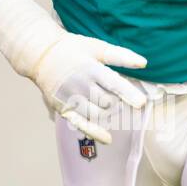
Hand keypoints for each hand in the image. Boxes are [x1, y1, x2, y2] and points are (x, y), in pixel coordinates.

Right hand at [34, 31, 148, 143]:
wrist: (42, 56)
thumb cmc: (73, 49)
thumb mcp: (96, 47)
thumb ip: (120, 56)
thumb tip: (144, 63)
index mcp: (90, 67)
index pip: (113, 83)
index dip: (128, 94)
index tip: (141, 103)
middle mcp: (80, 85)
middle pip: (107, 102)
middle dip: (118, 102)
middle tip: (117, 97)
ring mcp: (70, 99)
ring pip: (97, 115)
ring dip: (109, 114)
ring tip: (108, 105)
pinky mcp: (63, 109)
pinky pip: (81, 124)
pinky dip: (95, 132)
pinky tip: (107, 138)